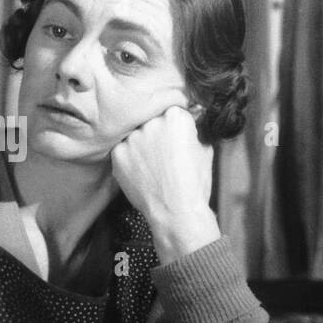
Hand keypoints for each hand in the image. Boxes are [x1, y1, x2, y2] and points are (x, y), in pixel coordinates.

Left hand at [110, 105, 220, 258]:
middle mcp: (152, 122)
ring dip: (141, 146)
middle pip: (151, 121)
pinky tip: (141, 173)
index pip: (171, 110)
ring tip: (152, 167)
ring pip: (135, 135)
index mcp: (176, 117)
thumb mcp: (204, 149)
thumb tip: (188, 121)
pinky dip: (129, 159)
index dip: (173, 126)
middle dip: (156, 134)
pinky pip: (122, 150)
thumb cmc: (195, 183)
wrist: (176, 212)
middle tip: (162, 155)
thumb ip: (193, 130)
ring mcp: (132, 138)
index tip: (174, 138)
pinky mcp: (118, 154)